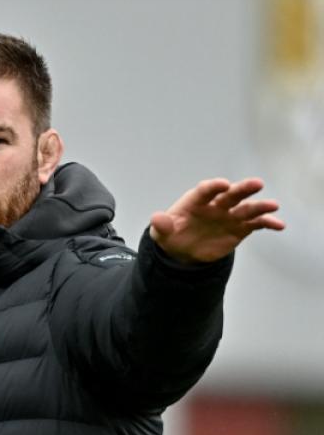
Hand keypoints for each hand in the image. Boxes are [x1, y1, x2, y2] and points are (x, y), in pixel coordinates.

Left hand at [149, 177, 284, 262]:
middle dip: (243, 189)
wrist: (183, 250)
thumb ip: (161, 224)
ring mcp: (229, 216)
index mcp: (196, 201)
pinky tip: (279, 225)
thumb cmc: (172, 234)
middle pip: (231, 195)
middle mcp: (216, 205)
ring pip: (247, 208)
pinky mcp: (239, 228)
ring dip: (260, 206)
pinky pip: (256, 224)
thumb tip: (156, 219)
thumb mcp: (161, 232)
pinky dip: (267, 223)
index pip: (205, 191)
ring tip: (273, 206)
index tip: (223, 184)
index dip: (213, 187)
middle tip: (257, 184)